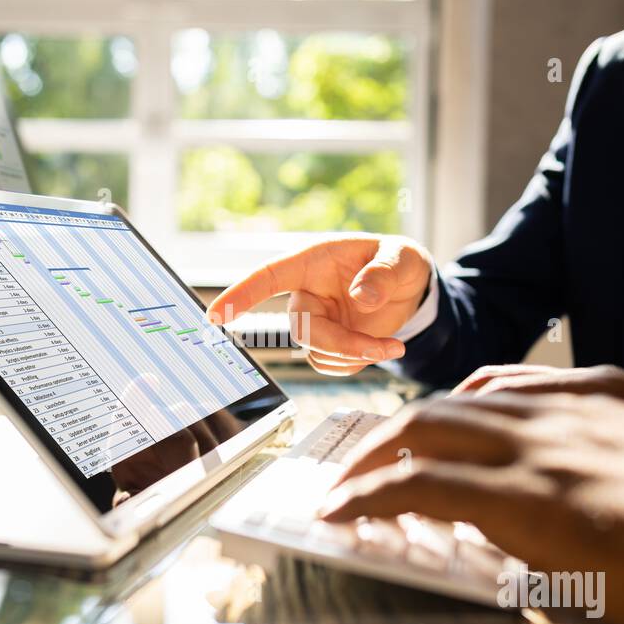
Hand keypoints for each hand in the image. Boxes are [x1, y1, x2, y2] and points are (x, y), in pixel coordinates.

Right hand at [206, 235, 432, 375]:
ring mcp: (316, 322)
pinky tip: (381, 348)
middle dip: (342, 344)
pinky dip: (357, 364)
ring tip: (391, 345)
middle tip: (384, 346)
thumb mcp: (402, 257)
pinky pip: (330, 365)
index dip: (241, 294)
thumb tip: (362, 297)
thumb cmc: (398, 262)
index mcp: (312, 263)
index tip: (214, 315)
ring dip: (354, 356)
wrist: (409, 287)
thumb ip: (383, 273)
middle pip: (301, 330)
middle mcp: (306, 294)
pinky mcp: (328, 344)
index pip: (268, 277)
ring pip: (316, 352)